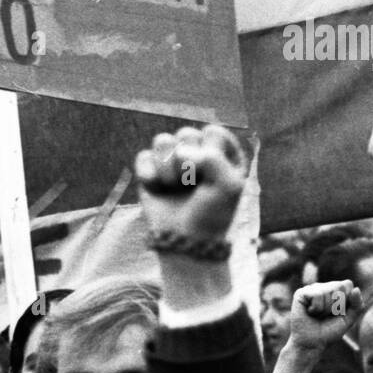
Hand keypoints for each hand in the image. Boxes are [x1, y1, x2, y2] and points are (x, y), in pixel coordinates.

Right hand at [135, 125, 247, 242]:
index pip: (213, 132)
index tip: (212, 176)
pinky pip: (143, 156)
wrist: (184, 240)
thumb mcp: (229, 186)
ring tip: (173, 186)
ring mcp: (172, 162)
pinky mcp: (150, 172)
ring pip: (162, 140)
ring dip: (166, 165)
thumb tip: (178, 151)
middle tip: (190, 184)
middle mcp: (197, 154)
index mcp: (223, 154)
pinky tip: (155, 188)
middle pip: (186, 134)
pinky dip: (148, 172)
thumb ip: (213, 158)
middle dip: (187, 161)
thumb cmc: (211, 215)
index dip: (210, 152)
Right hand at [287, 280, 361, 350]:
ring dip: (325, 309)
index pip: (347, 284)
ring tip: (317, 315)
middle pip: (339, 286)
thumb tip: (356, 288)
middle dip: (336, 305)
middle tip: (327, 315)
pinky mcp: (301, 293)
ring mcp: (311, 289)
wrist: (311, 343)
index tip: (338, 312)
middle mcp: (323, 287)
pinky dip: (316, 308)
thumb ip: (357, 305)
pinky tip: (310, 312)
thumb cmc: (328, 331)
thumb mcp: (348, 319)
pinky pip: (317, 295)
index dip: (346, 300)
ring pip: (328, 290)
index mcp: (335, 291)